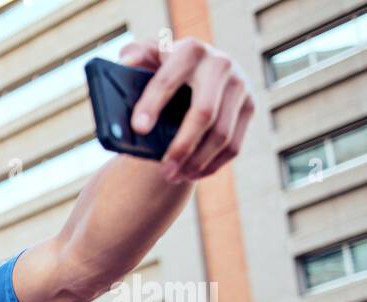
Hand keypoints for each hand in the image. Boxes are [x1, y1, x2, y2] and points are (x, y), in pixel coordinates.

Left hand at [119, 36, 254, 183]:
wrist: (199, 69)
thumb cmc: (163, 67)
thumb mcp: (148, 57)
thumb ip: (134, 55)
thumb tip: (127, 62)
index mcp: (190, 51)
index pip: (169, 80)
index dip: (153, 104)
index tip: (139, 129)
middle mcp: (220, 64)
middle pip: (203, 113)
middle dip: (182, 146)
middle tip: (163, 171)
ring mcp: (240, 86)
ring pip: (221, 134)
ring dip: (196, 162)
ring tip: (173, 176)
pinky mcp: (249, 106)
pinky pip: (234, 145)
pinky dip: (212, 165)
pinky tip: (192, 174)